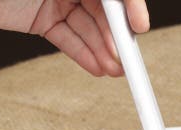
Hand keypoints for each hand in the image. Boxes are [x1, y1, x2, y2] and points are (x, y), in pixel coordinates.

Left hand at [0, 0, 149, 75]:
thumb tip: (118, 3)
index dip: (129, 7)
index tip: (138, 26)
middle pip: (103, 11)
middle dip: (115, 36)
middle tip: (125, 58)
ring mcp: (56, 0)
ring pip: (88, 28)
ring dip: (103, 51)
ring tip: (114, 70)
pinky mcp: (42, 20)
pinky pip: (68, 39)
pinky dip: (84, 55)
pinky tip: (98, 68)